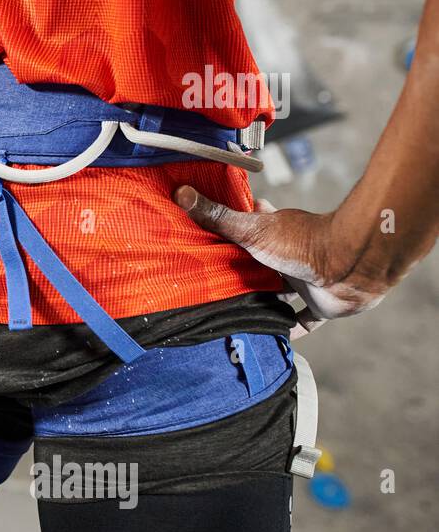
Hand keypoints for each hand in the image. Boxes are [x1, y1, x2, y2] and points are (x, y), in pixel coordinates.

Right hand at [174, 186, 392, 336]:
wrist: (350, 266)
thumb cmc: (301, 243)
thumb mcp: (251, 230)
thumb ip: (218, 216)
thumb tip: (180, 192)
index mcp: (274, 234)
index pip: (250, 228)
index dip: (233, 231)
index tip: (210, 239)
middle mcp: (290, 256)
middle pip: (261, 265)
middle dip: (243, 275)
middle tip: (214, 288)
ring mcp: (306, 281)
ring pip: (280, 295)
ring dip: (263, 304)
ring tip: (234, 316)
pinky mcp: (320, 306)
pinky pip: (302, 322)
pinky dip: (289, 330)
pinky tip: (270, 339)